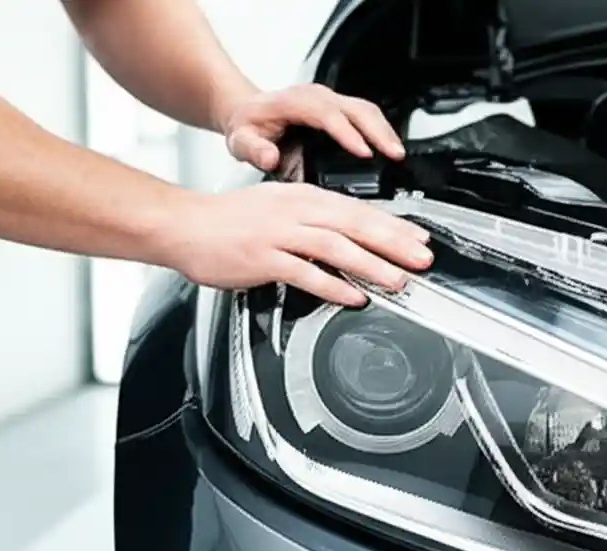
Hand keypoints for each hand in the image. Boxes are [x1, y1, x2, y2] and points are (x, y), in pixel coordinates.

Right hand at [161, 182, 430, 305]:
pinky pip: (304, 272)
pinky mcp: (263, 258)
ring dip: (371, 265)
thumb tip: (347, 236)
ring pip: (335, 247)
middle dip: (394, 243)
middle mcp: (294, 211)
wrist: (184, 224)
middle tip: (422, 259)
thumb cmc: (229, 221)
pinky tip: (353, 296)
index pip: (357, 209)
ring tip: (397, 280)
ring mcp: (278, 234)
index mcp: (302, 197)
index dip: (393, 225)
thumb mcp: (277, 208)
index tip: (419, 238)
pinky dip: (332, 286)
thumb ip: (312, 220)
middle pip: (354, 225)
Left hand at [222, 83, 404, 171]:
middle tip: (393, 155)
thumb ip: (253, 150)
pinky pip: (365, 114)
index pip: (326, 114)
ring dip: (384, 130)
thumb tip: (269, 157)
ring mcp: (329, 99)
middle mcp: (315, 97)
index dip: (347, 132)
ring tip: (398, 154)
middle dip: (377, 131)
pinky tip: (389, 147)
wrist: (248, 113)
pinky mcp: (338, 107)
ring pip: (365, 108)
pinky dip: (381, 129)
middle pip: (354, 107)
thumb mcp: (240, 141)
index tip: (364, 151)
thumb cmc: (248, 127)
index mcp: (293, 102)